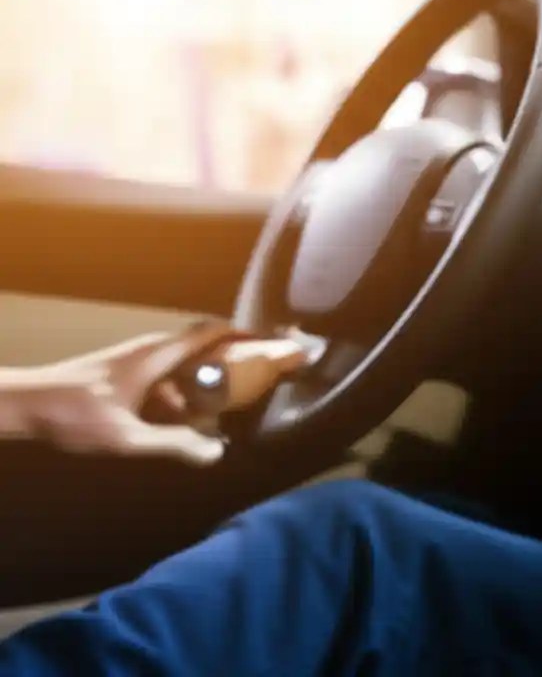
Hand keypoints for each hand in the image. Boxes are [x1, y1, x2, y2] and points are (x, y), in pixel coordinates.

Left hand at [0, 323, 305, 465]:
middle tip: (263, 373)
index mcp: (156, 355)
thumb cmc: (71, 415)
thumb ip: (173, 444)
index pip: (211, 332)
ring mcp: (136, 361)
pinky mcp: (125, 374)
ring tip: (234, 397)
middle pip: (204, 343)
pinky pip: (169, 373)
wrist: (23, 406)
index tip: (273, 344)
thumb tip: (218, 452)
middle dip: (236, 355)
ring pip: (185, 360)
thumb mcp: (126, 437)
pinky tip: (191, 414)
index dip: (245, 335)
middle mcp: (150, 350)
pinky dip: (189, 386)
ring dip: (210, 373)